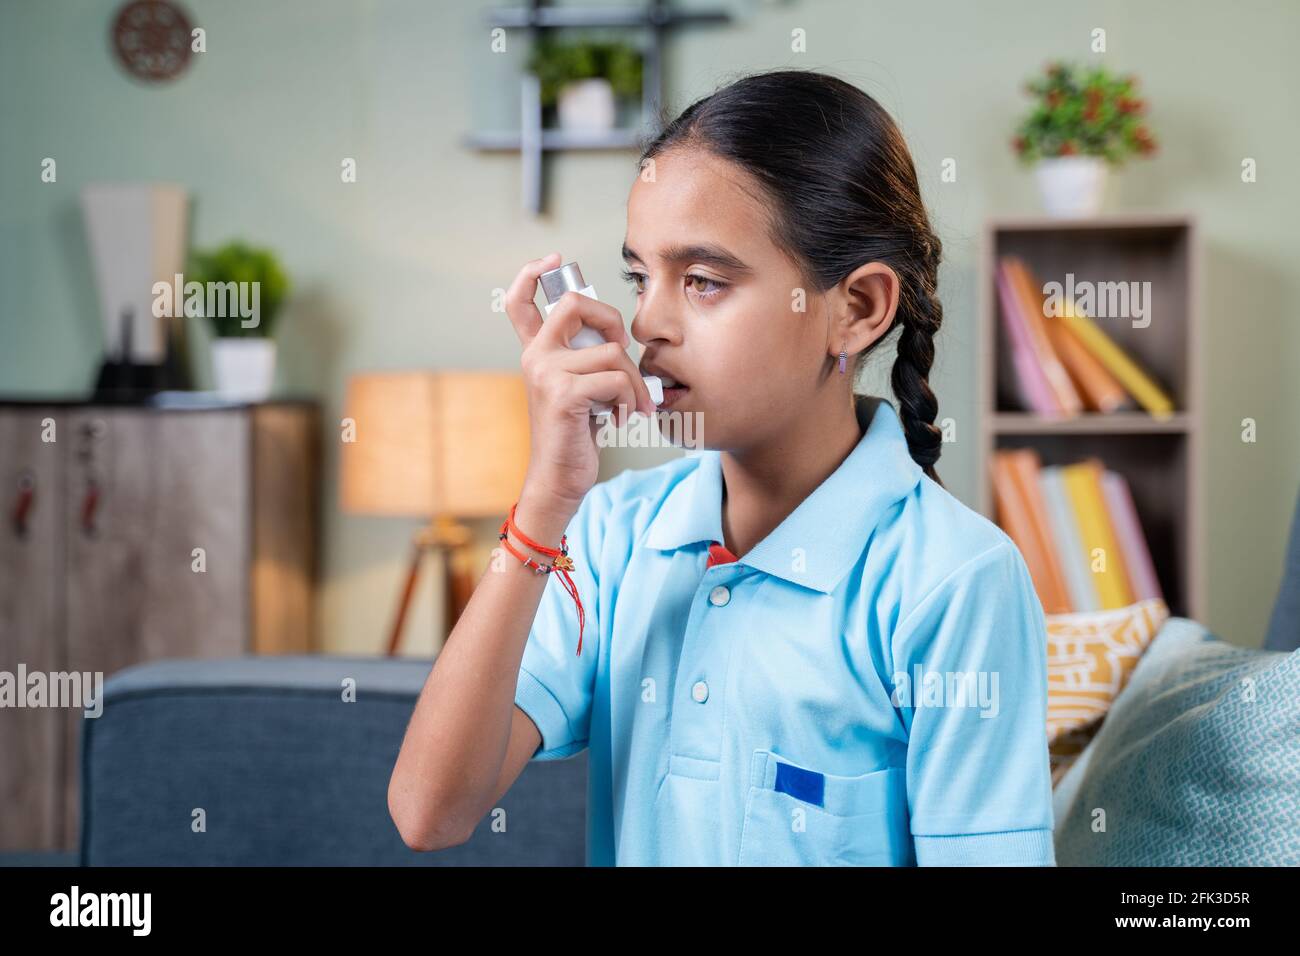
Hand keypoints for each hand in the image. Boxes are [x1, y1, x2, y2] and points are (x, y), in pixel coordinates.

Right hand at [503, 253, 655, 509]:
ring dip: (633, 382)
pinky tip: (620, 419)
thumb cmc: (576, 434)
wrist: (560, 477)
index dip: (533, 273)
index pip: (521, 302)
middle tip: (623, 349)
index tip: (555, 259)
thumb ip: (585, 359)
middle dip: (610, 319)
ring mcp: (546, 373)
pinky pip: (615, 379)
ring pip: (611, 351)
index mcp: (536, 352)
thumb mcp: (579, 388)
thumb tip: (618, 338)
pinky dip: (629, 400)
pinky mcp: (564, 394)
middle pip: (574, 304)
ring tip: (629, 406)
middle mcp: (535, 356)